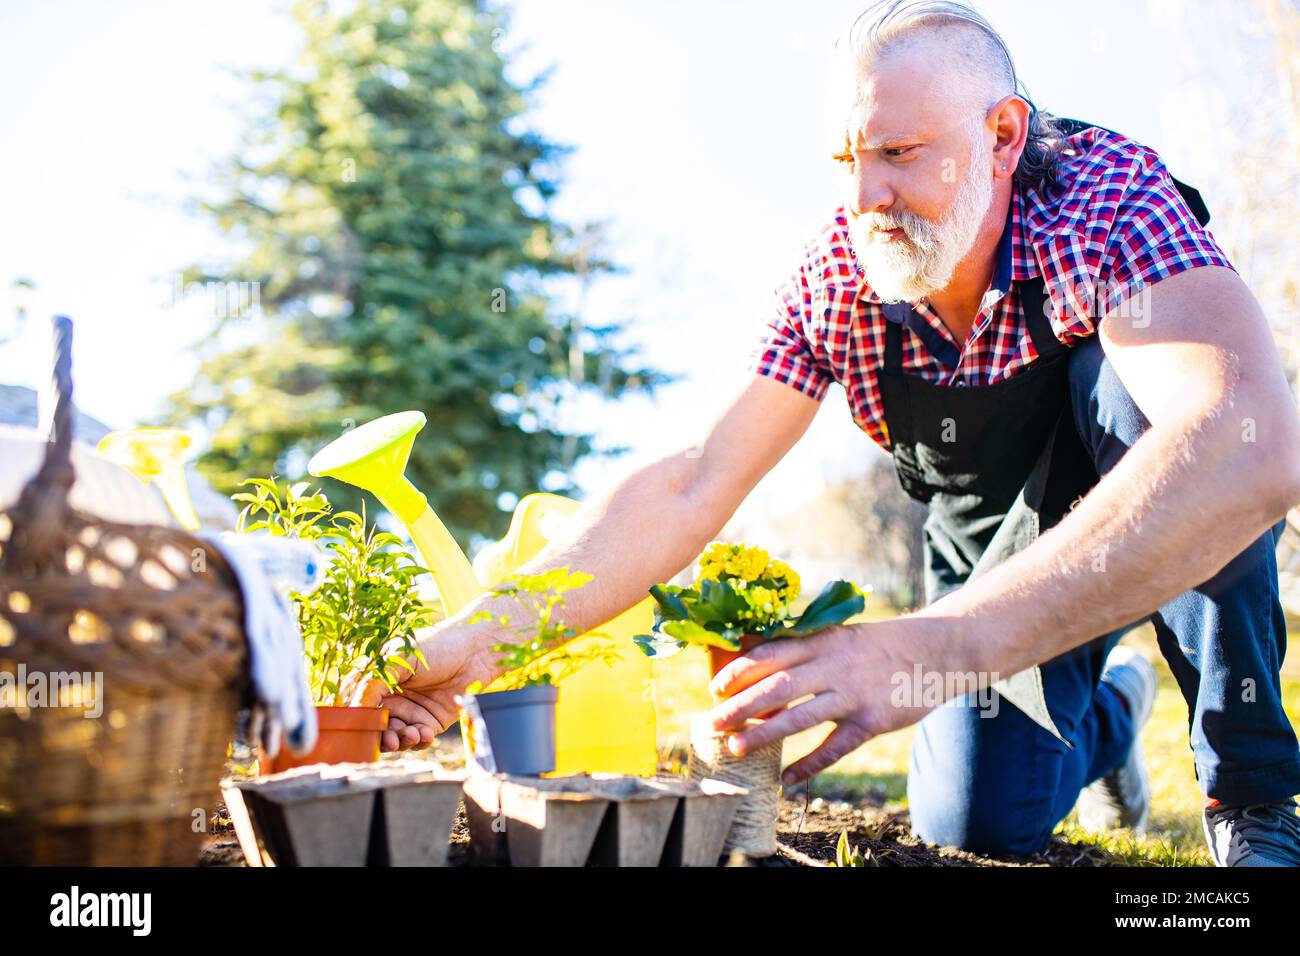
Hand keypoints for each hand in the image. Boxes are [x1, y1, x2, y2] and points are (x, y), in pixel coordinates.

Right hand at [351, 622, 498, 752]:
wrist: (477, 650)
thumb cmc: (437, 645)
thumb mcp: (398, 659)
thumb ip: (372, 683)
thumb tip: (352, 710)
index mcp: (377, 680)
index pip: (358, 705)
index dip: (358, 720)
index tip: (363, 731)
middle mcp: (390, 697)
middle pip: (376, 726)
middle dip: (381, 737)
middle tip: (390, 740)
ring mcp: (410, 711)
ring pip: (395, 736)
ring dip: (400, 740)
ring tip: (410, 734)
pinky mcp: (430, 722)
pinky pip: (417, 739)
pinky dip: (418, 740)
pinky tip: (425, 732)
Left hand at [706, 617, 953, 784]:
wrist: (934, 651)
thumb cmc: (878, 645)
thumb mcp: (840, 636)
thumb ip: (805, 649)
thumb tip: (760, 664)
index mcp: (821, 642)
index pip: (771, 655)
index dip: (739, 672)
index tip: (715, 688)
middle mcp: (833, 667)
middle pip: (778, 687)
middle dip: (741, 705)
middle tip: (713, 722)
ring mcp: (853, 695)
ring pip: (801, 717)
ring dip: (765, 734)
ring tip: (736, 748)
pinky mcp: (872, 721)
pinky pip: (835, 747)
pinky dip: (810, 764)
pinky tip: (787, 779)